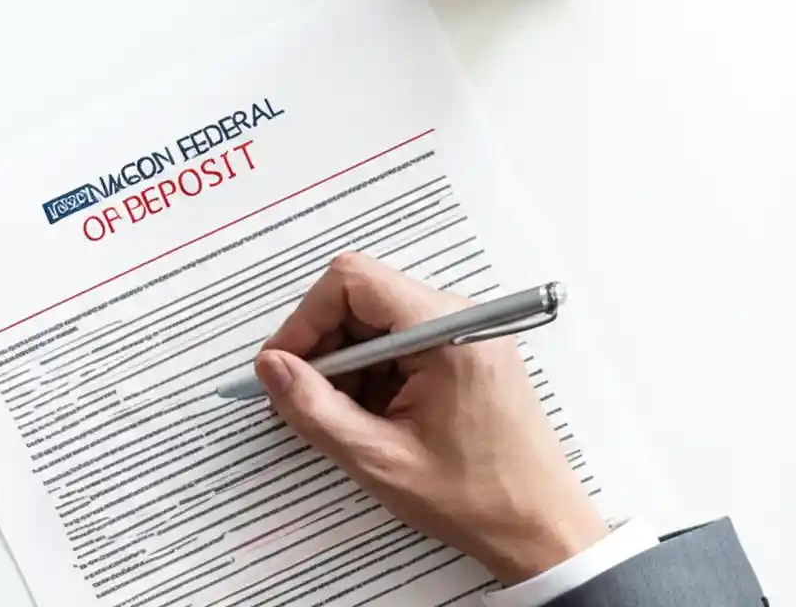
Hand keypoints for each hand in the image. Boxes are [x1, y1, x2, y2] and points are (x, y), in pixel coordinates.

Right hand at [255, 253, 607, 584]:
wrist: (540, 529)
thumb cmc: (475, 499)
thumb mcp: (378, 459)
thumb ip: (314, 409)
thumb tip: (270, 368)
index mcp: (447, 331)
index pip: (353, 281)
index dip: (305, 319)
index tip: (283, 364)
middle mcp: (460, 318)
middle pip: (362, 297)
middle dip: (323, 346)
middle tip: (302, 396)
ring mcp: (464, 332)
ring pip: (375, 321)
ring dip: (346, 365)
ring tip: (343, 418)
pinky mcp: (463, 352)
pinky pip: (399, 343)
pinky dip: (371, 374)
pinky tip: (370, 418)